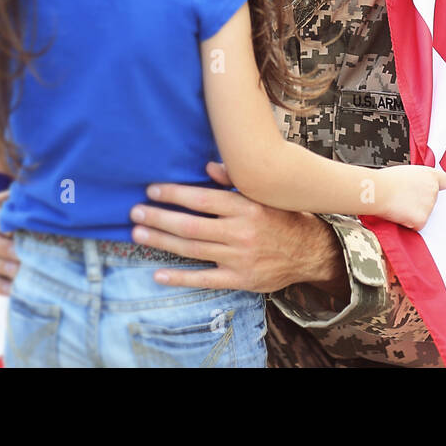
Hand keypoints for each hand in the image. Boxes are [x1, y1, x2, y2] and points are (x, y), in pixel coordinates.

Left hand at [129, 161, 348, 297]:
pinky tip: (158, 273)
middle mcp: (241, 232)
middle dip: (160, 217)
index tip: (152, 190)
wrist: (311, 252)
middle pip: (191, 226)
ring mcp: (239, 258)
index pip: (203, 199)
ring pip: (193, 250)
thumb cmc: (284, 216)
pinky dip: (180, 277)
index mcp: (246, 207)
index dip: (174, 194)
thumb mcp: (266, 193)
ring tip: (138, 233)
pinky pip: (205, 279)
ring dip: (162, 241)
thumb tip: (207, 166)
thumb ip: (236, 180)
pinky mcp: (240, 279)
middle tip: (134, 211)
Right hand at [376, 165, 445, 229]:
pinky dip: (409, 222)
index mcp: (431, 176)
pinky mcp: (422, 220)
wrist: (379, 190)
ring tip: (400, 204)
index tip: (435, 189)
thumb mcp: (407, 171)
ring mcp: (429, 206)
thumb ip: (418, 179)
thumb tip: (417, 186)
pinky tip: (400, 213)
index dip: (440, 186)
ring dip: (415, 212)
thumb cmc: (386, 180)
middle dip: (422, 202)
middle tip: (406, 198)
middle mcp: (433, 191)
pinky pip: (418, 225)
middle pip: (433, 200)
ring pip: (425, 213)